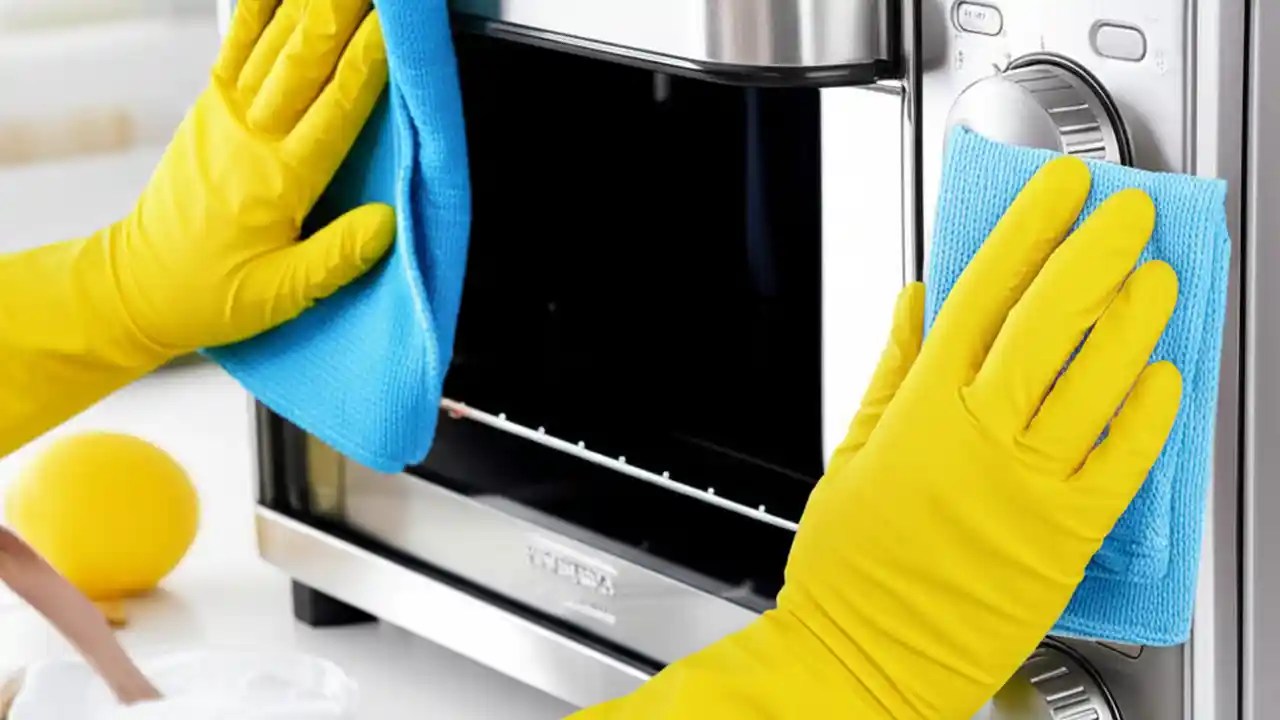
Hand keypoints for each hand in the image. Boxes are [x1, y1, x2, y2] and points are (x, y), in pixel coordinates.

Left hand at [107, 0, 393, 357]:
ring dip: (308, 6)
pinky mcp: (210, 107)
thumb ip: (337, 257)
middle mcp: (250, 137)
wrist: (139, 286)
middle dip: (340, 14)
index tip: (395, 26)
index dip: (368, 61)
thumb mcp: (282, 295)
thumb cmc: (214, 293)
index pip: (335, 107)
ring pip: (274, 43)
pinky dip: (259, 10)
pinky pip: (238, 45)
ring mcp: (225, 115)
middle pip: (305, 59)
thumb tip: (390, 222)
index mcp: (278, 180)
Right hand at [779, 156, 1180, 716]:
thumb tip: (915, 303)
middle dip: (1093, 252)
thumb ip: (892, 370)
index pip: (983, 293)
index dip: (1026, 231)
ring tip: (1158, 276)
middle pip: (1049, 320)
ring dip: (1134, 320)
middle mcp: (976, 436)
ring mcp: (1024, 485)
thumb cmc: (850, 569)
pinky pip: (1119, 462)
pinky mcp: (1062, 536)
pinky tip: (1166, 377)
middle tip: (1125, 211)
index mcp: (919, 410)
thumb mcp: (850, 451)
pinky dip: (1148, 416)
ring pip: (1094, 380)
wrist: (863, 659)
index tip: (1057, 190)